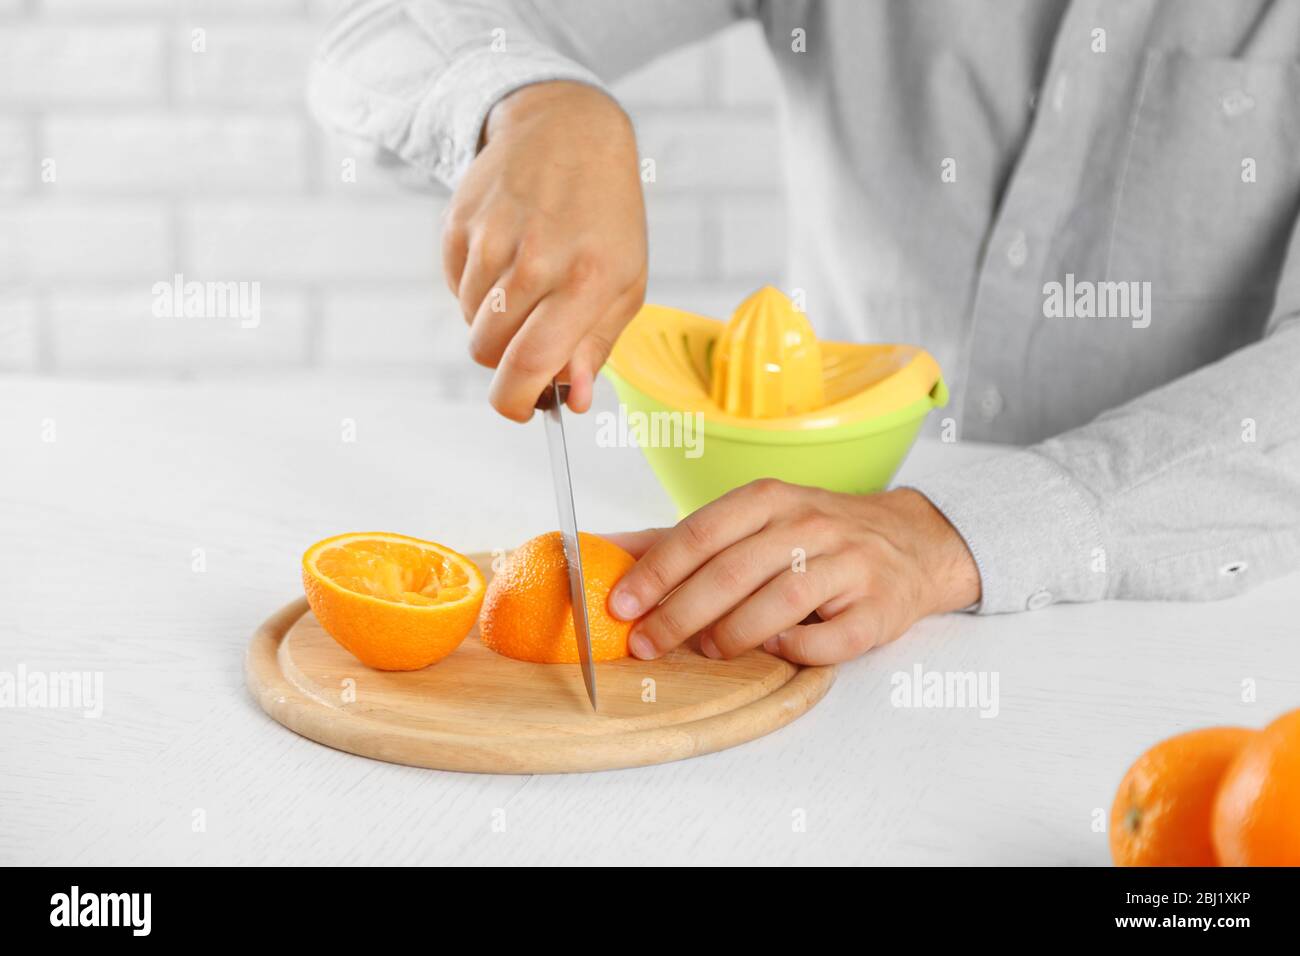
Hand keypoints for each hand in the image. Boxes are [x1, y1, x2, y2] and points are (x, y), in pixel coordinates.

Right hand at [442, 81, 647, 420]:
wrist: (568, 131)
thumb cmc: (605, 217)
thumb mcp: (625, 284)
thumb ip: (594, 347)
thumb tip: (569, 398)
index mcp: (586, 279)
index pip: (530, 364)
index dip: (516, 402)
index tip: (521, 410)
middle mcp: (536, 258)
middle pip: (489, 352)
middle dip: (506, 363)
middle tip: (531, 343)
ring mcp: (492, 237)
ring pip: (471, 323)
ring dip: (494, 322)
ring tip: (527, 285)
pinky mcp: (459, 222)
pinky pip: (455, 288)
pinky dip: (477, 289)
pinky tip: (506, 256)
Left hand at [604, 481, 980, 664]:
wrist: (911, 542)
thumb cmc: (816, 536)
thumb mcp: (752, 521)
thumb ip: (684, 540)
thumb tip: (608, 549)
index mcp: (769, 500)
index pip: (701, 533)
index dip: (657, 572)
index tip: (621, 605)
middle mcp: (810, 524)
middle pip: (734, 570)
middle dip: (680, 612)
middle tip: (647, 644)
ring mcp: (849, 564)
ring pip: (781, 601)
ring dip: (735, 632)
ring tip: (708, 650)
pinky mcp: (880, 606)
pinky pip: (832, 638)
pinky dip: (797, 650)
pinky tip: (775, 652)